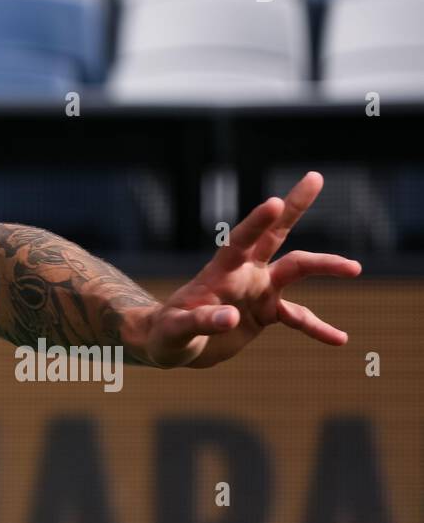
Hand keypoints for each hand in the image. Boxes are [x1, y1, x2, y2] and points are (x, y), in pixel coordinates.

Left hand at [138, 172, 361, 368]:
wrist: (172, 345)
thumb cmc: (168, 332)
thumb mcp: (178, 330)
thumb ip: (202, 321)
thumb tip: (230, 316)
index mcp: (221, 271)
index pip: (240, 241)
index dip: (257, 222)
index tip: (275, 202)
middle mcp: (244, 273)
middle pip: (274, 235)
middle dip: (294, 207)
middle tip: (315, 177)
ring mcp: (257, 290)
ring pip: (297, 270)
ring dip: (325, 266)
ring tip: (356, 268)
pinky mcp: (265, 312)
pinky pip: (299, 317)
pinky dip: (318, 327)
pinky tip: (340, 338)